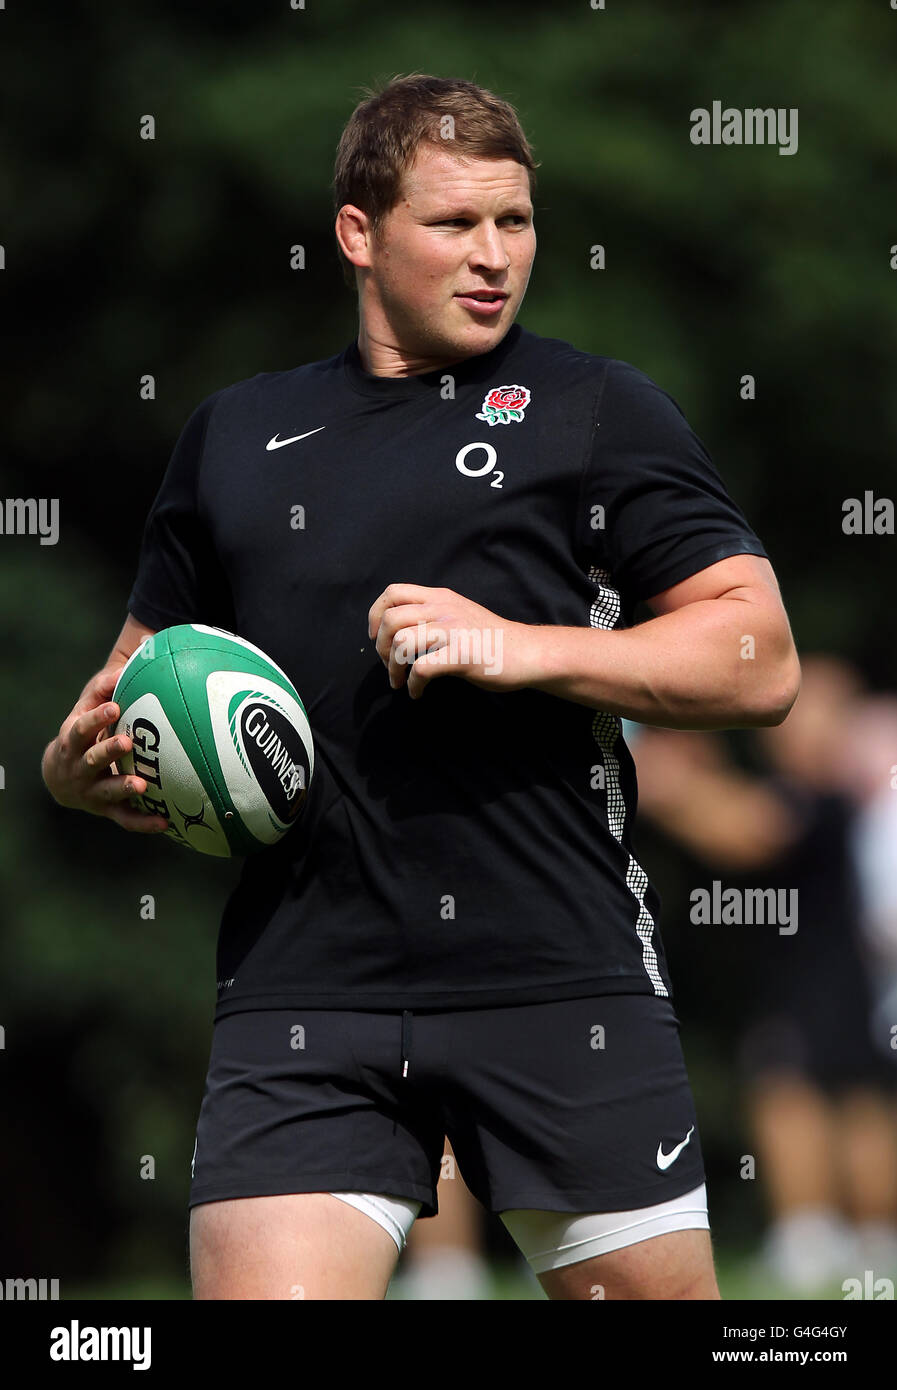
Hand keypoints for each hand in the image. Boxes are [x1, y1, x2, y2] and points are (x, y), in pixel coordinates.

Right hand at [41, 666, 168, 832]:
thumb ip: (103, 688)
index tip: (114, 707)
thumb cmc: (83, 733)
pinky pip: (126, 819)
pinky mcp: (106, 810)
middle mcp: (79, 768)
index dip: (95, 718)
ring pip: (106, 792)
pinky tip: (165, 822)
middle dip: (107, 751)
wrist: (61, 777)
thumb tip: (129, 662)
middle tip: (126, 742)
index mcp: (72, 740)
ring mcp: (91, 791)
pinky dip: (144, 822)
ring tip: (142, 785)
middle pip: (91, 760)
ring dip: (123, 787)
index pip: (80, 727)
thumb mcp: (86, 710)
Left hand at [367, 582, 541, 699]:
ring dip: (393, 667)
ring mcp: (453, 631)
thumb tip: (400, 632)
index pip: (393, 592)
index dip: (376, 614)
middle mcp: (444, 609)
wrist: (527, 653)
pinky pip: (421, 668)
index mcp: (441, 598)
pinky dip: (413, 685)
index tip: (376, 637)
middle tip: (388, 665)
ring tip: (399, 681)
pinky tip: (418, 693)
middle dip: (381, 647)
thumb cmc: (492, 640)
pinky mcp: (461, 655)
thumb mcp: (459, 615)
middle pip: (391, 619)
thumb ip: (433, 616)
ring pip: (402, 642)